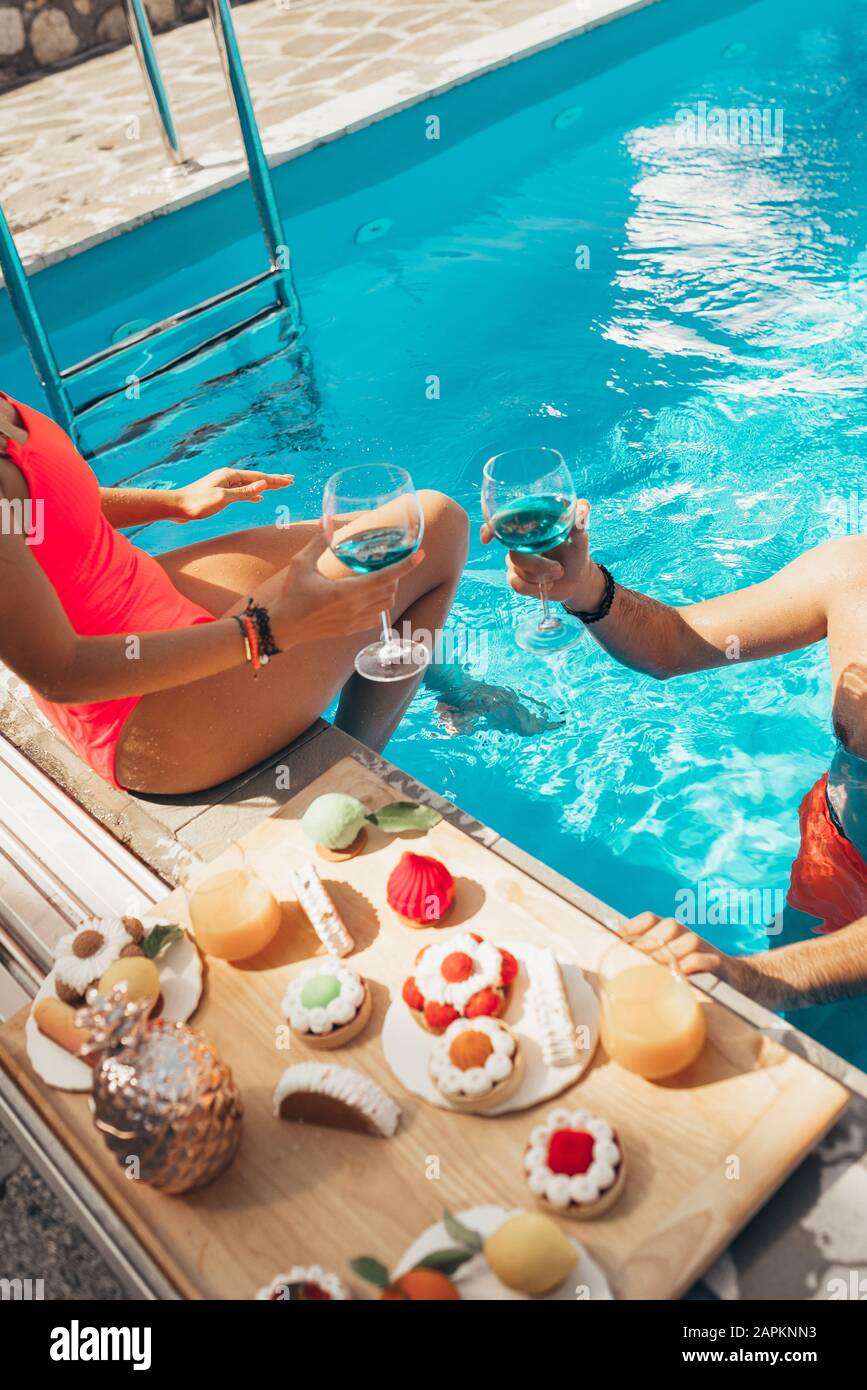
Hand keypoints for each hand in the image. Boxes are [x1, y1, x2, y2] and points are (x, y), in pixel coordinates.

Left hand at [174, 469, 293, 520]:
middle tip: (290, 480)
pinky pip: (243, 491)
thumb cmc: (198, 502)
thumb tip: (264, 484)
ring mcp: (225, 485)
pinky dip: (253, 493)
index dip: (275, 480)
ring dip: (265, 486)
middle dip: (273, 480)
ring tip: (278, 486)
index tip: (290, 481)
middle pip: (256, 478)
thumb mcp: (223, 498)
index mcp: (230, 476)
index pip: (259, 478)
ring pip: (251, 484)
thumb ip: (244, 492)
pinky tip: (258, 497)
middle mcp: (229, 477)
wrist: (177, 506)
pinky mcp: (221, 493)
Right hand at [267, 527, 424, 648]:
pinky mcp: (351, 630)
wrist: (282, 628)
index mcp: (345, 592)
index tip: (420, 555)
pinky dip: (380, 606)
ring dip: (389, 590)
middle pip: (390, 590)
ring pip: (386, 605)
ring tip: (380, 578)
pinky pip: (376, 618)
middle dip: (396, 575)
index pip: (385, 577)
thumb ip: (318, 542)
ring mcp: (354, 622)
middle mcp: (354, 608)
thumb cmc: (291, 595)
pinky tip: (369, 597)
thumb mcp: (301, 564)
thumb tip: (327, 520)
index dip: (405, 565)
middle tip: (387, 562)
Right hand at [480, 499, 604, 608]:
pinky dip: (534, 587)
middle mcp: (519, 542)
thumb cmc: (577, 553)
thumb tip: (583, 506)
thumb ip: (580, 521)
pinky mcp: (517, 579)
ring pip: (517, 570)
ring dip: (540, 576)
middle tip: (559, 569)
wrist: (577, 580)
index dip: (491, 529)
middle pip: (514, 553)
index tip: (489, 538)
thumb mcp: (580, 537)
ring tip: (558, 574)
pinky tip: (546, 584)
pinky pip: (517, 584)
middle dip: (538, 565)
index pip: (503, 523)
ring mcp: (516, 561)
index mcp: (530, 527)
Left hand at [620, 911, 726, 977]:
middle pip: (669, 926)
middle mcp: (686, 933)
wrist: (731, 979)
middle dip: (650, 944)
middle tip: (634, 963)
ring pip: (688, 940)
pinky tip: (678, 976)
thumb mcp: (665, 963)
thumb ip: (643, 959)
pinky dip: (689, 966)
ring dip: (670, 956)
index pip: (650, 919)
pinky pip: (701, 959)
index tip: (615, 940)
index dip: (633, 927)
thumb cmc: (687, 972)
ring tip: (655, 972)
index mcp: (670, 931)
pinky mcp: (717, 962)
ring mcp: (704, 946)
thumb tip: (611, 959)